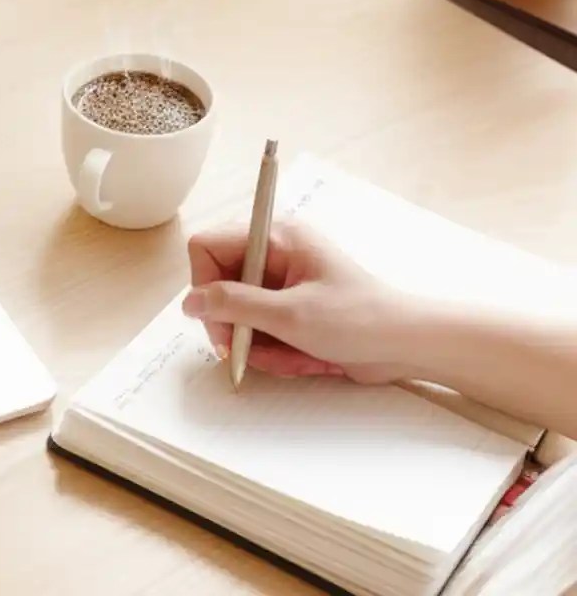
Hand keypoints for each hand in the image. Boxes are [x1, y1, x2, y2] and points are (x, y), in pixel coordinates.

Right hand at [182, 220, 416, 383]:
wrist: (408, 345)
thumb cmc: (359, 320)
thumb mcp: (289, 316)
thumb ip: (233, 305)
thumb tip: (189, 302)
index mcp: (276, 237)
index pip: (209, 246)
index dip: (204, 284)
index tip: (219, 319)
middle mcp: (276, 253)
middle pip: (220, 284)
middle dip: (232, 324)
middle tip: (243, 351)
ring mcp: (284, 282)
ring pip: (239, 313)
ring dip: (257, 344)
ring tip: (291, 358)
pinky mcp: (292, 308)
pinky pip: (260, 329)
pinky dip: (274, 350)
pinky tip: (301, 359)